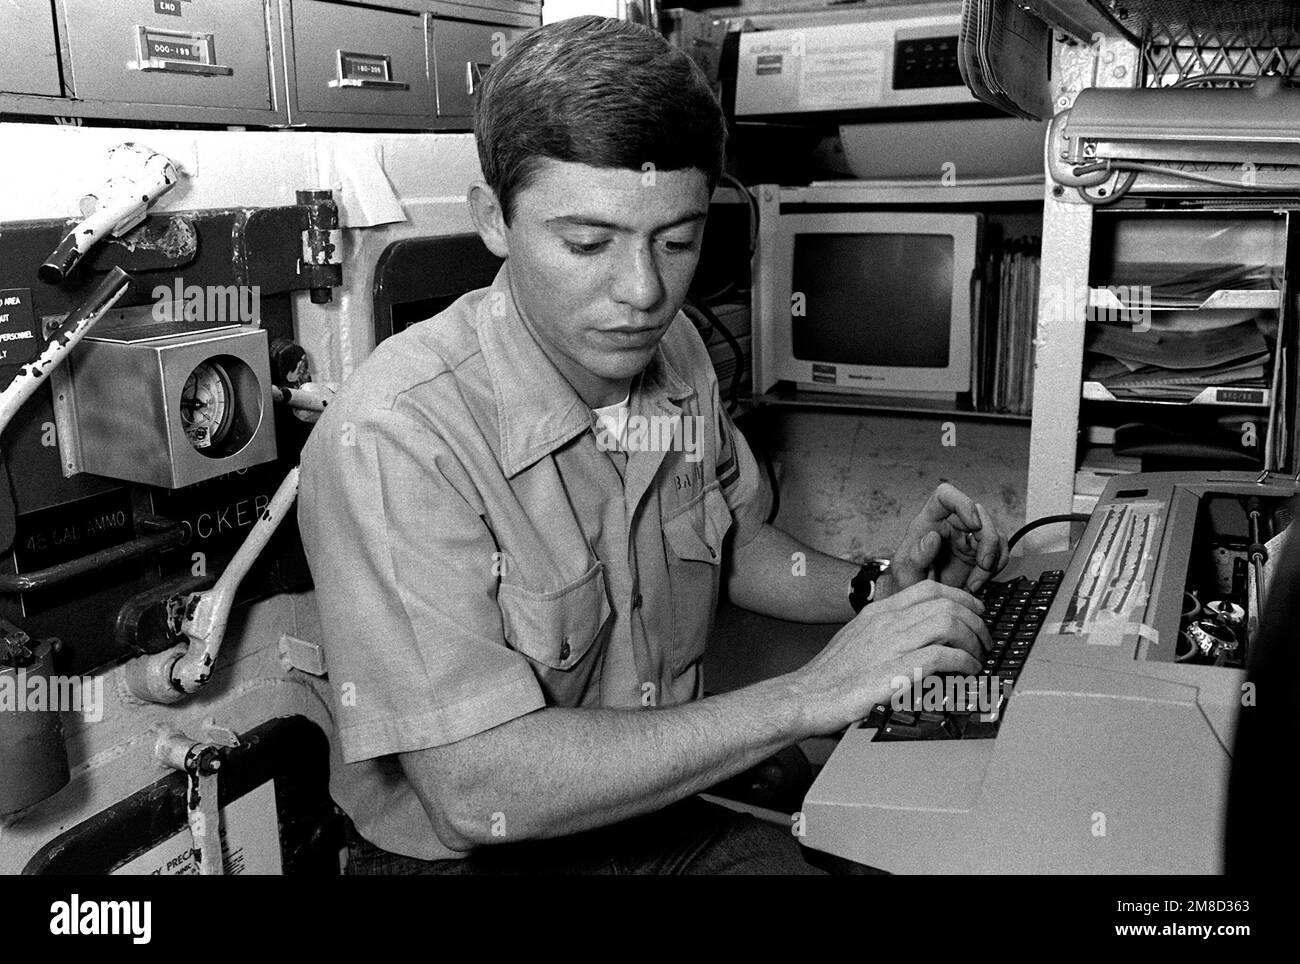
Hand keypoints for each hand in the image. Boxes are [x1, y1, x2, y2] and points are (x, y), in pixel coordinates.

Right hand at [793, 580, 989, 732]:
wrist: (806, 696)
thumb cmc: (830, 676)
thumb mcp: (857, 640)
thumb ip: (884, 632)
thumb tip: (916, 636)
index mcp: (878, 612)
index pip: (928, 589)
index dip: (961, 597)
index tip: (976, 612)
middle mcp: (886, 621)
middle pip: (946, 603)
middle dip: (975, 621)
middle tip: (985, 640)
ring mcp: (891, 643)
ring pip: (949, 622)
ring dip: (973, 640)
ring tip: (979, 657)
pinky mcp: (897, 670)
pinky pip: (943, 655)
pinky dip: (964, 662)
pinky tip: (968, 672)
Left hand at [881, 483, 1008, 597]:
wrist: (922, 598)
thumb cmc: (909, 580)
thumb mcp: (906, 572)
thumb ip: (917, 556)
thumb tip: (932, 537)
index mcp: (929, 520)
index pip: (945, 495)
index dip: (963, 503)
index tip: (974, 525)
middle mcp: (951, 523)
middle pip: (980, 515)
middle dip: (988, 541)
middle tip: (984, 565)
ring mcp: (967, 537)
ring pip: (995, 534)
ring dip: (993, 559)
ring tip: (975, 583)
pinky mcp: (979, 552)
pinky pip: (999, 552)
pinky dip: (995, 568)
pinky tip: (978, 583)